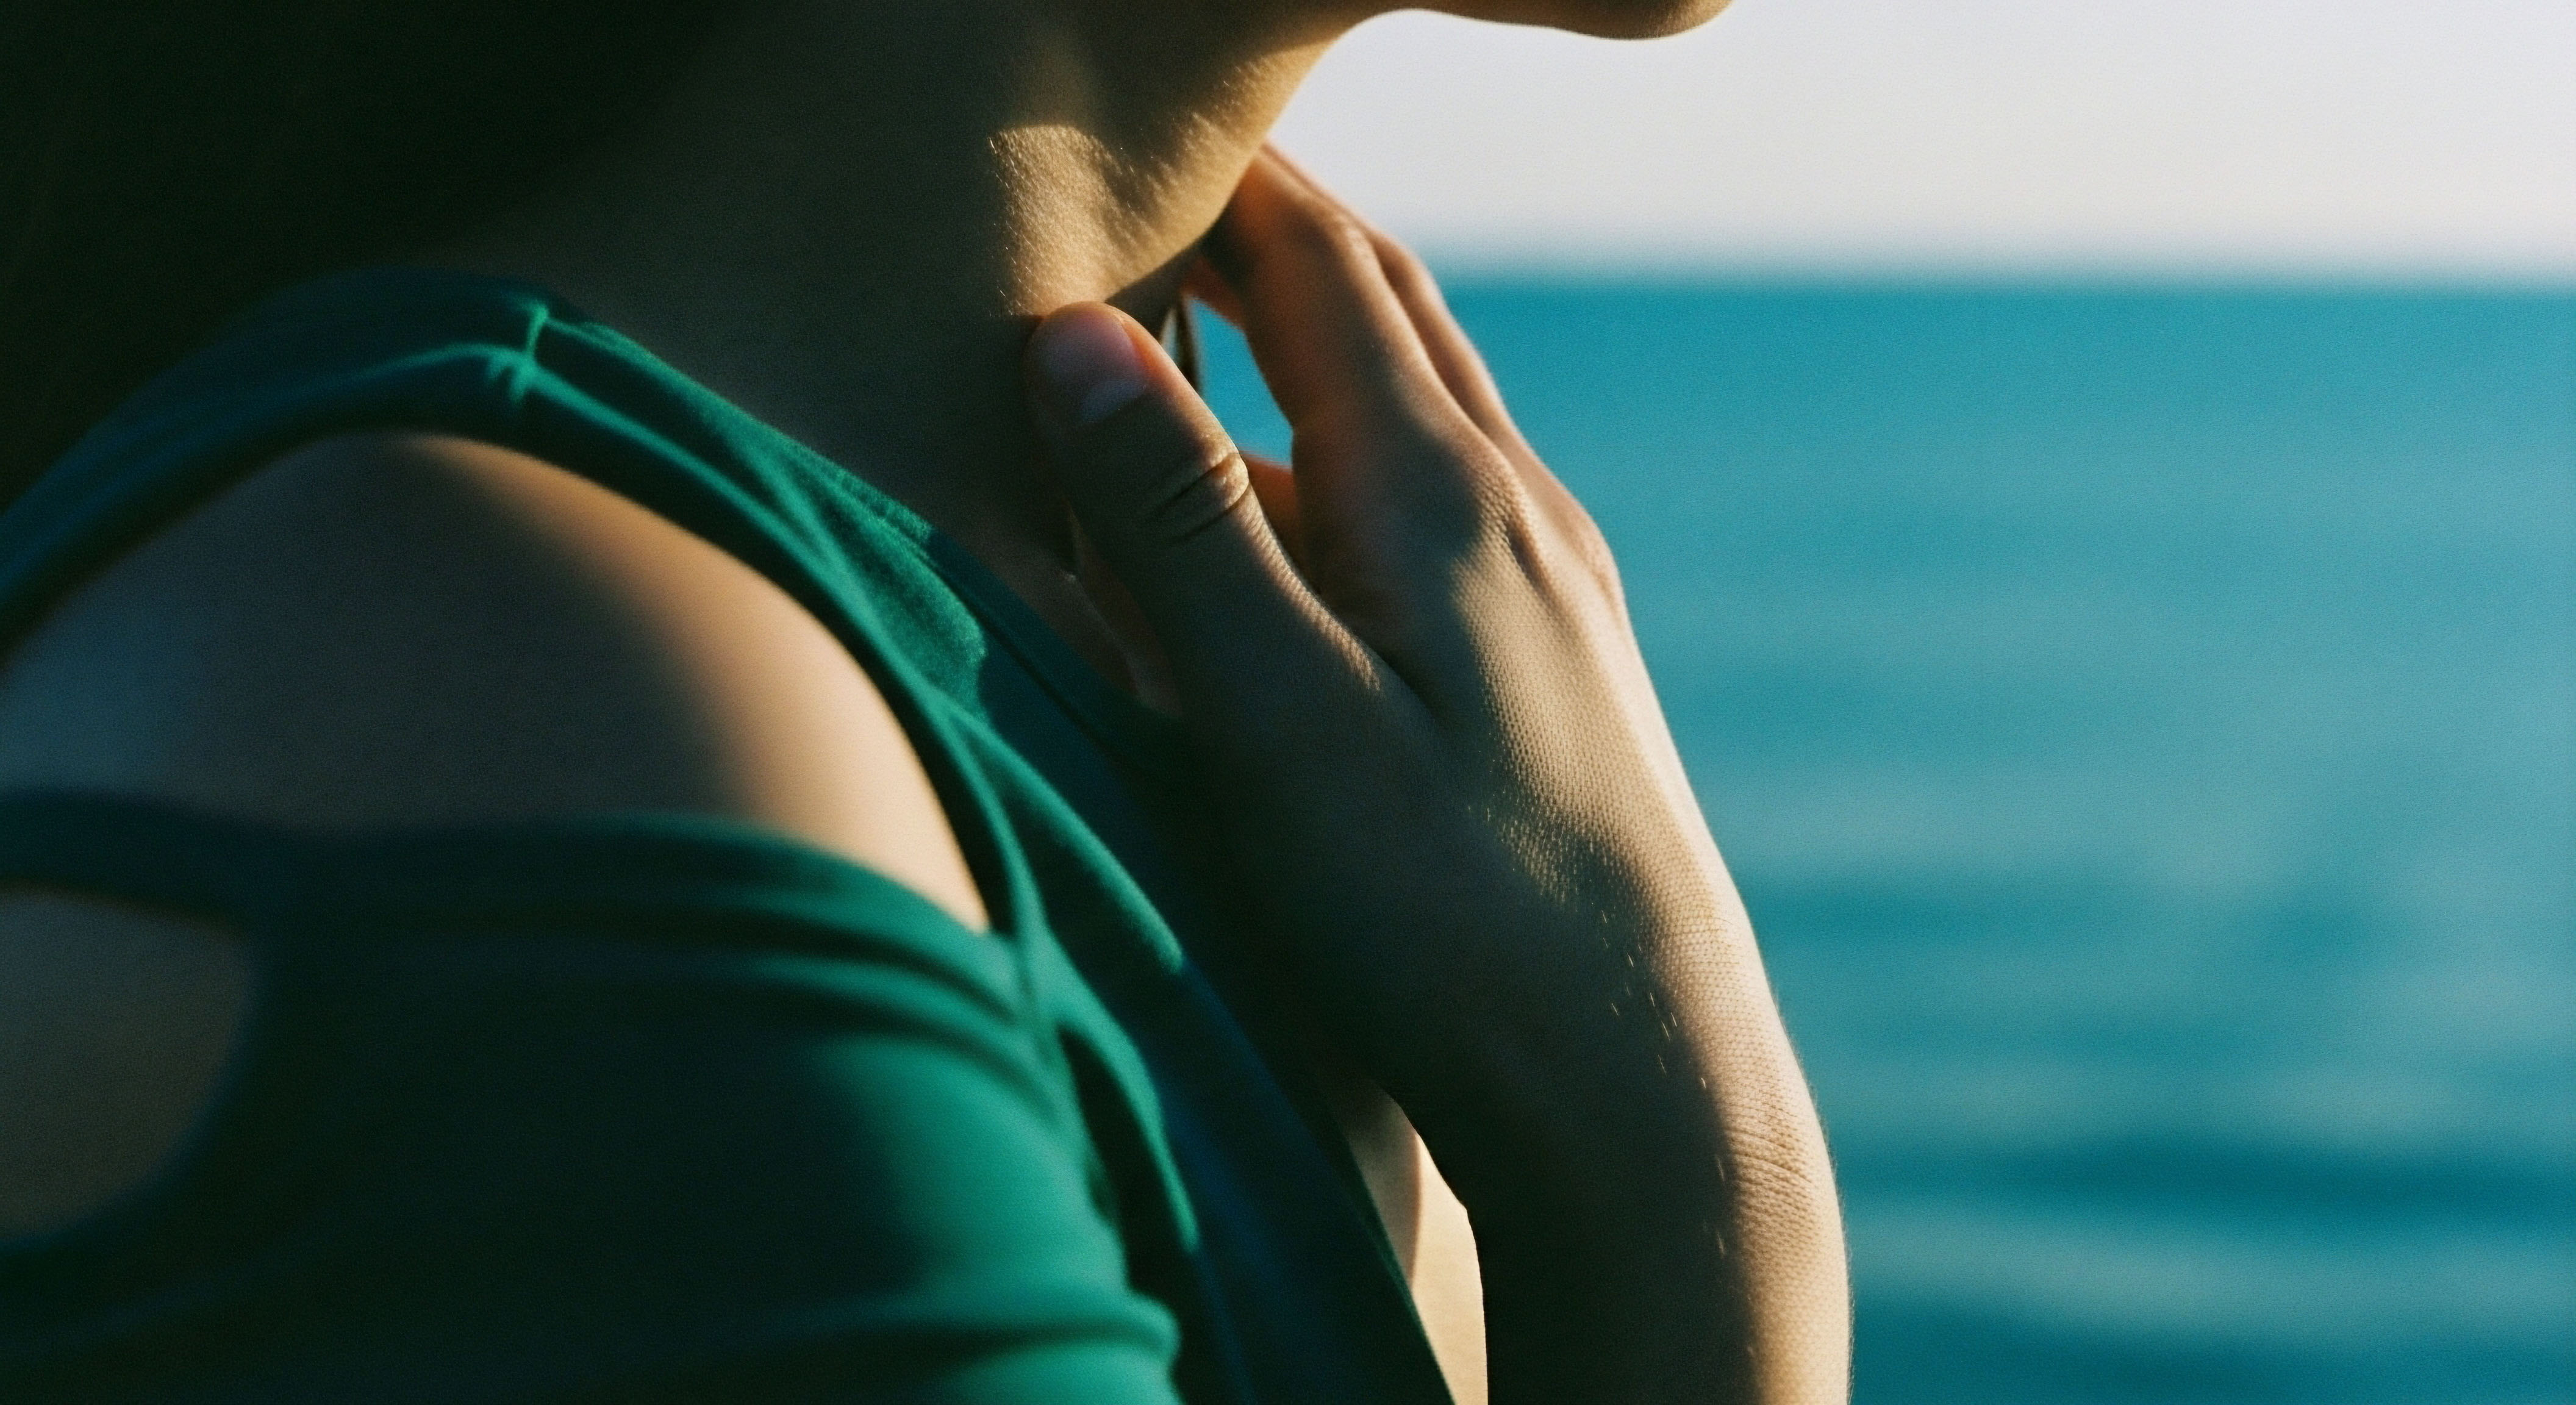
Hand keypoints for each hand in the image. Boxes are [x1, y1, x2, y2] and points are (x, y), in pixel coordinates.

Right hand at [1025, 148, 1845, 1403]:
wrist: (1643, 1088)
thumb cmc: (1450, 924)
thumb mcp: (1279, 724)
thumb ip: (1176, 528)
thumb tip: (1075, 331)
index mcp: (1442, 496)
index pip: (1323, 265)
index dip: (1225, 179)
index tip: (1130, 129)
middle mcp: (1516, 513)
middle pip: (1388, 311)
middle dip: (1272, 234)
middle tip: (1165, 192)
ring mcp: (1551, 590)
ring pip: (1421, 409)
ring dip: (1315, 348)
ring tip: (1210, 334)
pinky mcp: (1558, 670)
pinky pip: (1443, 507)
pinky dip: (1353, 459)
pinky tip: (1313, 526)